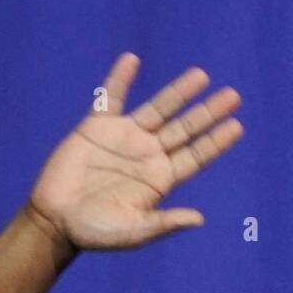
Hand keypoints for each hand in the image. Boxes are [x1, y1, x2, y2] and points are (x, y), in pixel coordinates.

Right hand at [28, 52, 242, 250]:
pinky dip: (120, 78)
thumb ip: (163, 223)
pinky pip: (111, 97)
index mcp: (159, 180)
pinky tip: (132, 60)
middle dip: (207, 112)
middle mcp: (147, 155)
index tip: (236, 126)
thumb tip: (199, 219)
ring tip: (201, 75)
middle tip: (233, 95)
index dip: (215, 142)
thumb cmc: (95, 232)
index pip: (195, 156)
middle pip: (184, 128)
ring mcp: (125, 138)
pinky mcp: (97, 127)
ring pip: (158, 109)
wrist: (55, 220)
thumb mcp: (132, 231)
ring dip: (179, 92)